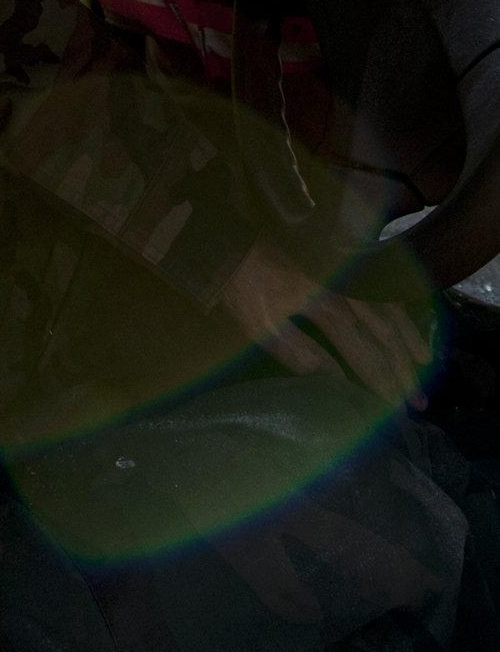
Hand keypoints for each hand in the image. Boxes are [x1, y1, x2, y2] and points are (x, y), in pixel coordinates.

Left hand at [219, 236, 431, 407]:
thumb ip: (304, 357)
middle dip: (402, 370)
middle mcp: (346, 286)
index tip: (396, 413)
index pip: (366, 354)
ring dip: (408, 339)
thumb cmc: (242, 287)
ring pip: (389, 308)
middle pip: (385, 334)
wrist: (227, 239)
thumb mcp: (264, 328)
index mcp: (328, 305)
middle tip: (417, 403)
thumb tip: (339, 385)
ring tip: (424, 366)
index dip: (383, 385)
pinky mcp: (339, 260)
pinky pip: (378, 287)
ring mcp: (345, 270)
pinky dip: (396, 308)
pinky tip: (401, 322)